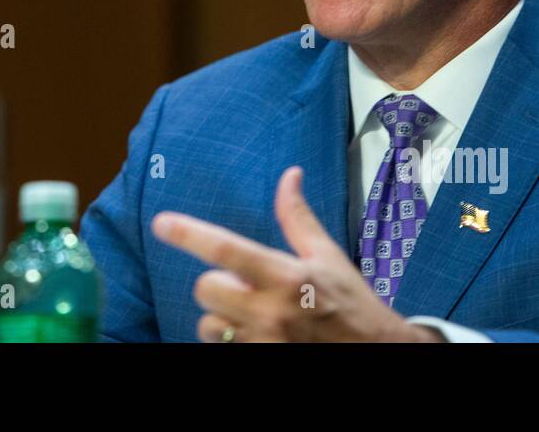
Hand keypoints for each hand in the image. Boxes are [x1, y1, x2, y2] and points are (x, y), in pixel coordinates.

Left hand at [152, 166, 441, 342]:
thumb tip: (289, 175)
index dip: (189, 234)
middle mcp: (271, 311)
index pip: (226, 250)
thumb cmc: (351, 304)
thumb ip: (297, 218)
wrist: (378, 353)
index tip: (161, 222)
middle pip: (206, 289)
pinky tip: (254, 335)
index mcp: (287, 275)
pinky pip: (223, 349)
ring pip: (208, 325)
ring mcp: (264, 343)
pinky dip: (231, 341)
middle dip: (218, 285)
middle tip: (243, 285)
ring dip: (221, 319)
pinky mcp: (261, 362)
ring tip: (250, 315)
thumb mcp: (327, 256)